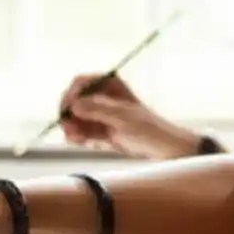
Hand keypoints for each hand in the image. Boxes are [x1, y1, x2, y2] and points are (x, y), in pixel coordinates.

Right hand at [60, 74, 203, 160]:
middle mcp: (103, 98)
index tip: (69, 110)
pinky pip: (81, 131)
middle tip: (69, 128)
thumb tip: (73, 105)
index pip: (81, 83)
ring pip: (75, 118)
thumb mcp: (123, 117)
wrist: (164, 150)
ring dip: (72, 128)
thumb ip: (98, 109)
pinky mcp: (100, 132)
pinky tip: (79, 142)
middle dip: (69, 114)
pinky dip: (77, 136)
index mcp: (110, 86)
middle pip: (74, 101)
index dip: (72, 95)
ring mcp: (100, 115)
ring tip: (77, 139)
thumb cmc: (149, 130)